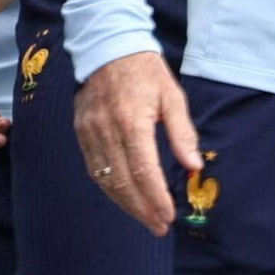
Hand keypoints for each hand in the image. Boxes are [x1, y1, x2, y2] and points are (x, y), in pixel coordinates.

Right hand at [75, 49, 204, 234]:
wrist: (108, 47)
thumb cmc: (146, 72)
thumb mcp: (173, 97)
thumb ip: (182, 133)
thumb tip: (194, 166)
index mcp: (132, 120)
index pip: (143, 170)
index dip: (156, 198)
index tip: (169, 216)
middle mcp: (107, 130)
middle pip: (122, 182)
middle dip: (142, 209)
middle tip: (159, 227)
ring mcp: (89, 133)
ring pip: (105, 180)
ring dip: (126, 204)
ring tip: (145, 219)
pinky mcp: (81, 133)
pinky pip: (93, 169)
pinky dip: (109, 189)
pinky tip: (125, 199)